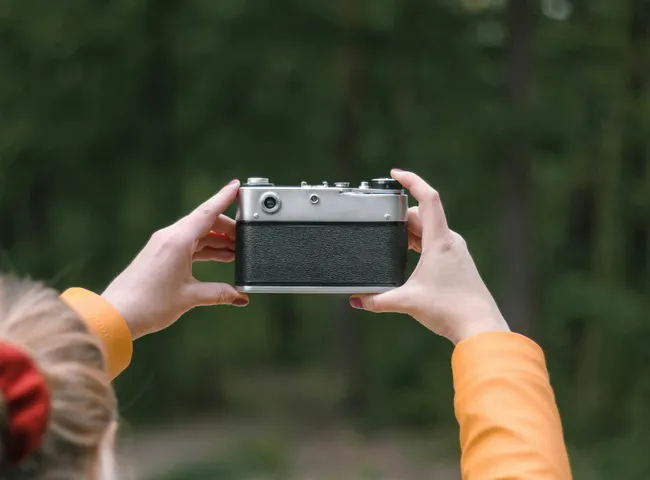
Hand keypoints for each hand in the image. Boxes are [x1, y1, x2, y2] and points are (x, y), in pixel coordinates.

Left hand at [102, 179, 248, 339]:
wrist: (117, 316)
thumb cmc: (148, 304)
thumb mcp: (190, 297)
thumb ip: (219, 293)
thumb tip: (240, 296)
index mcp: (177, 240)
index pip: (207, 212)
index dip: (224, 198)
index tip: (236, 186)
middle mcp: (169, 237)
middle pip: (205, 223)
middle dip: (227, 228)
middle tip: (245, 238)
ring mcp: (163, 245)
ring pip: (197, 235)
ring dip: (217, 240)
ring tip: (236, 250)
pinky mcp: (160, 255)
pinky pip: (188, 244)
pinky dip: (205, 248)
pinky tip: (218, 257)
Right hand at [350, 170, 508, 343]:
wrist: (479, 326)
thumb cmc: (450, 310)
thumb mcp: (407, 302)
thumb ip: (378, 300)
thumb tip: (357, 300)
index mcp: (440, 240)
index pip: (428, 198)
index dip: (412, 181)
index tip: (395, 174)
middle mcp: (450, 241)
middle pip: (423, 214)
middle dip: (400, 214)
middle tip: (380, 219)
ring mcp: (455, 251)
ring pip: (429, 229)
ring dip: (410, 229)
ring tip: (391, 236)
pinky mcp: (457, 262)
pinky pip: (435, 241)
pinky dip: (419, 241)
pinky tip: (409, 253)